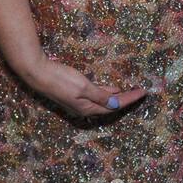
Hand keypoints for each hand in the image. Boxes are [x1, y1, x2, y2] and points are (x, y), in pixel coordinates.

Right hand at [21, 56, 148, 117]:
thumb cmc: (61, 79)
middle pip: (111, 106)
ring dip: (117, 97)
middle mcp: (85, 109)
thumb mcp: (83, 87)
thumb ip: (101, 95)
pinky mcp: (75, 95)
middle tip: (140, 92)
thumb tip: (116, 105)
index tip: (143, 92)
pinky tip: (112, 88)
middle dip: (126, 99)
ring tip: (130, 92)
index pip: (115, 105)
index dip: (130, 98)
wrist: (38, 73)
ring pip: (104, 101)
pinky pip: (96, 96)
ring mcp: (79, 103)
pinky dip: (106, 92)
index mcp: (88, 108)